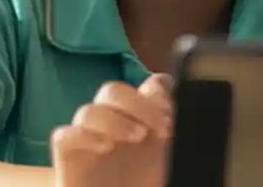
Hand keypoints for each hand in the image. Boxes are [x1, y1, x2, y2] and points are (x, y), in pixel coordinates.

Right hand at [52, 73, 173, 186]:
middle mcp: (114, 127)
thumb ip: (179, 143)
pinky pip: (64, 135)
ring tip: (137, 137)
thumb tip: (199, 120)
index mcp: (142, 122)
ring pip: (88, 109)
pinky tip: (105, 147)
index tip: (175, 110)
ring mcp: (88, 141)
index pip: (147, 86)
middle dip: (139, 102)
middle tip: (163, 126)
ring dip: (116, 118)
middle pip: (113, 90)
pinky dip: (84, 136)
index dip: (159, 90)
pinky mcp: (68, 159)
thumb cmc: (144, 186)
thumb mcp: (170, 166)